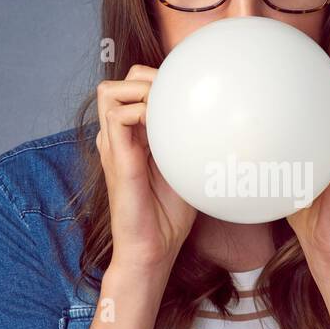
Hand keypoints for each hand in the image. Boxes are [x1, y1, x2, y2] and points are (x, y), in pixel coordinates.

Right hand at [95, 65, 197, 272]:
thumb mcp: (184, 167)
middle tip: (175, 100)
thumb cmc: (170, 215)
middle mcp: (117, 138)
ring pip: (109, 92)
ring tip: (166, 111)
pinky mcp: (116, 159)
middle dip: (145, 79)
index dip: (154, 81)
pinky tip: (165, 130)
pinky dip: (141, 111)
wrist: (154, 249)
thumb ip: (189, 142)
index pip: (131, 87)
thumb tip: (219, 121)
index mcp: (130, 138)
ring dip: (140, 91)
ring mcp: (113, 147)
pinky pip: (117, 116)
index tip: (186, 97)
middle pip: (117, 83)